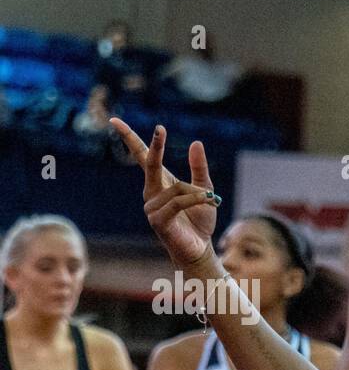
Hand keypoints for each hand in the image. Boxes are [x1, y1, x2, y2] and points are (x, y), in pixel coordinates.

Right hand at [109, 118, 218, 267]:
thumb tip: (196, 143)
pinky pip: (177, 202)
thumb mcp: (204, 190)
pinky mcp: (158, 220)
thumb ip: (199, 168)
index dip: (129, 138)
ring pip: (176, 187)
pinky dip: (194, 199)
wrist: (200, 248)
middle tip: (160, 128)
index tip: (115, 121)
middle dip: (156, 146)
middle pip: (150, 163)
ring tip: (211, 200)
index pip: (142, 156)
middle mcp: (151, 192)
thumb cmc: (199, 221)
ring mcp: (152, 207)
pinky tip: (208, 200)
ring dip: (197, 192)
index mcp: (159, 182)